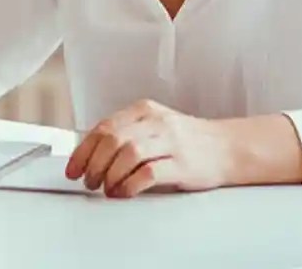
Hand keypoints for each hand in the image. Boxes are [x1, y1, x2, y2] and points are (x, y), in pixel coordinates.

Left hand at [65, 99, 231, 197]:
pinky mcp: (182, 164)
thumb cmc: (187, 140)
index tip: (73, 168)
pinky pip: (148, 172)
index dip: (83, 150)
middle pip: (112, 139)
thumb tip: (89, 157)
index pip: (103, 127)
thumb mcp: (154, 127)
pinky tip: (124, 192)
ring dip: (110, 175)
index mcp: (144, 110)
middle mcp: (156, 122)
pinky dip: (130, 185)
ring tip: (106, 188)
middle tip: (89, 181)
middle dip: (94, 164)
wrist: (228, 147)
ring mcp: (171, 141)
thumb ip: (126, 134)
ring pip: (128, 153)